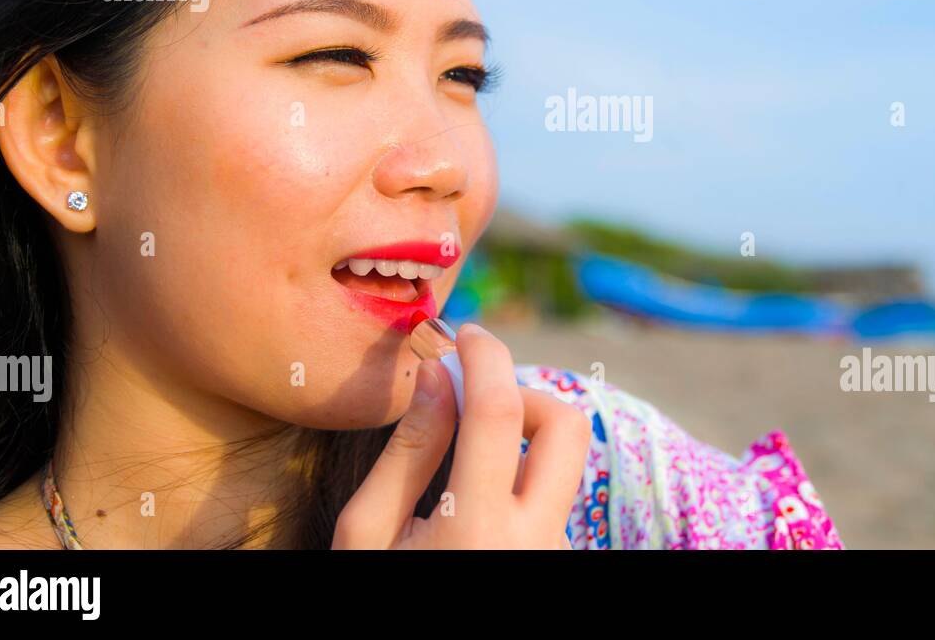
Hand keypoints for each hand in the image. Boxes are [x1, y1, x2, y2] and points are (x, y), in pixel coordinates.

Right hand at [332, 323, 589, 548]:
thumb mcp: (368, 535)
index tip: (465, 334)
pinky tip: (478, 496)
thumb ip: (407, 452)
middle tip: (476, 400)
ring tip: (470, 452)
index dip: (484, 357)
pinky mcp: (560, 558)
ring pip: (563, 462)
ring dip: (525, 436)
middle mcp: (534, 539)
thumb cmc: (376, 600)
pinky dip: (521, 476)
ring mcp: (556, 552)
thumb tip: (435, 375)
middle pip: (566, 424)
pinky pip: (553, 496)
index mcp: (475, 528)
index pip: (498, 411)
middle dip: (524, 392)